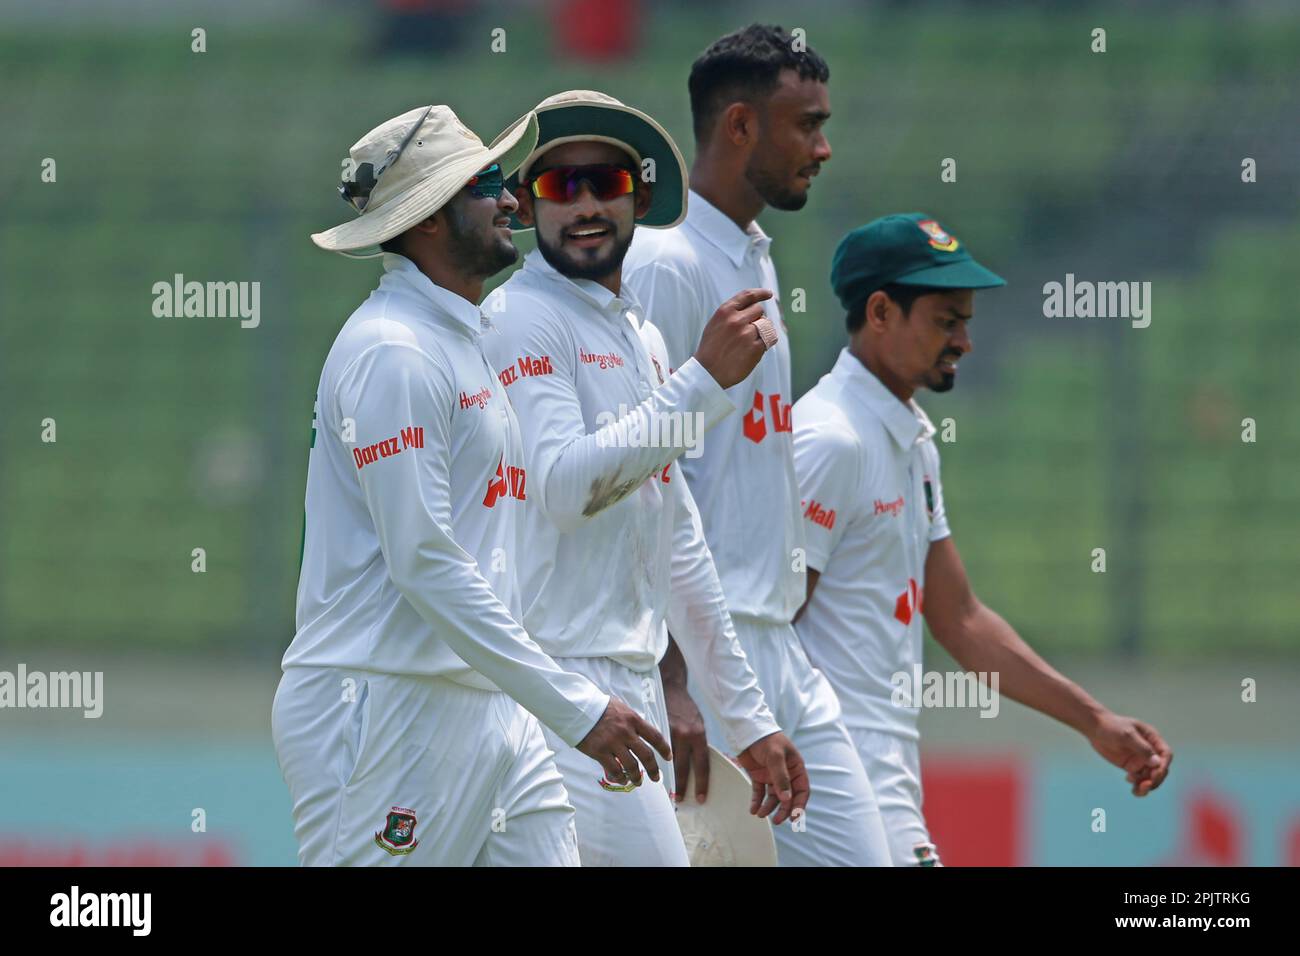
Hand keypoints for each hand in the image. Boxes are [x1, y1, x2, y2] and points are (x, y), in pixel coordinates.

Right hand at [576, 696, 671, 788]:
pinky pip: (614, 770)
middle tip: (656, 778)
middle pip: (646, 755)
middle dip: (653, 769)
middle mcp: (626, 732)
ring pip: (631, 766)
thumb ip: (632, 721)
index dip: (664, 749)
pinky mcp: (600, 752)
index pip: (655, 736)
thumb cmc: (600, 707)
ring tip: (637, 782)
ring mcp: (613, 743)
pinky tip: (621, 780)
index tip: (668, 757)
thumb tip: (641, 731)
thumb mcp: (621, 708)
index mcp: (633, 720)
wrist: (578, 708)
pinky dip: (619, 778)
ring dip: (636, 777)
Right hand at [663, 681, 709, 802]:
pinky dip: (653, 764)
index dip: (702, 783)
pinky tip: (647, 772)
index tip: (702, 797)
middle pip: (684, 767)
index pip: (702, 764)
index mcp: (698, 735)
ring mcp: (669, 733)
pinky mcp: (656, 731)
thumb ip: (697, 742)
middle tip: (681, 800)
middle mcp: (684, 735)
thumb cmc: (687, 708)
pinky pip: (653, 752)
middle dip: (682, 786)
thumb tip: (698, 763)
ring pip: (667, 762)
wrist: (672, 687)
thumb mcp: (698, 724)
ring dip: (664, 777)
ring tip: (660, 788)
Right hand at [692, 288, 775, 389]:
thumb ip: (731, 314)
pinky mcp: (755, 348)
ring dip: (761, 331)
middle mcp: (736, 320)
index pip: (748, 296)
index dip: (760, 293)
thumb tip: (750, 308)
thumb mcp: (715, 324)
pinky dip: (763, 344)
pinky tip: (751, 351)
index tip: (768, 294)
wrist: (707, 372)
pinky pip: (768, 340)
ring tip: (749, 342)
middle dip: (757, 318)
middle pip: (759, 310)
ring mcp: (747, 334)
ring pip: (765, 325)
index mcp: (725, 311)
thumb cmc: (710, 349)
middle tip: (749, 330)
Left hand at [734, 732, 808, 825]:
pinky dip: (757, 801)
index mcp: (795, 768)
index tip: (793, 817)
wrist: (747, 730)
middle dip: (782, 810)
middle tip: (776, 820)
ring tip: (760, 814)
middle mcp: (785, 774)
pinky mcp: (758, 776)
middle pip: (787, 797)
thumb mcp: (776, 757)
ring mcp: (772, 775)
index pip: (801, 790)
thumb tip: (787, 799)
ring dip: (768, 807)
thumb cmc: (766, 739)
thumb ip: (781, 778)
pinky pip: (759, 792)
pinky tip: (753, 809)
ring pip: (773, 797)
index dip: (799, 805)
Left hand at [1087, 712, 1172, 795]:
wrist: (1094, 728)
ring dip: (1147, 786)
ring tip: (1137, 791)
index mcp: (1152, 739)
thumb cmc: (1111, 726)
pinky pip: (1139, 780)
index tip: (1155, 773)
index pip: (1166, 754)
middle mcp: (1149, 751)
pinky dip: (1139, 786)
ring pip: (1150, 777)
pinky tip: (1133, 788)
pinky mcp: (1131, 767)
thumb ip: (1142, 748)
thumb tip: (1157, 763)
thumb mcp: (1127, 735)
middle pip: (1160, 768)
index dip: (1163, 765)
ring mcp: (1140, 760)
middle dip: (1156, 779)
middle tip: (1146, 785)